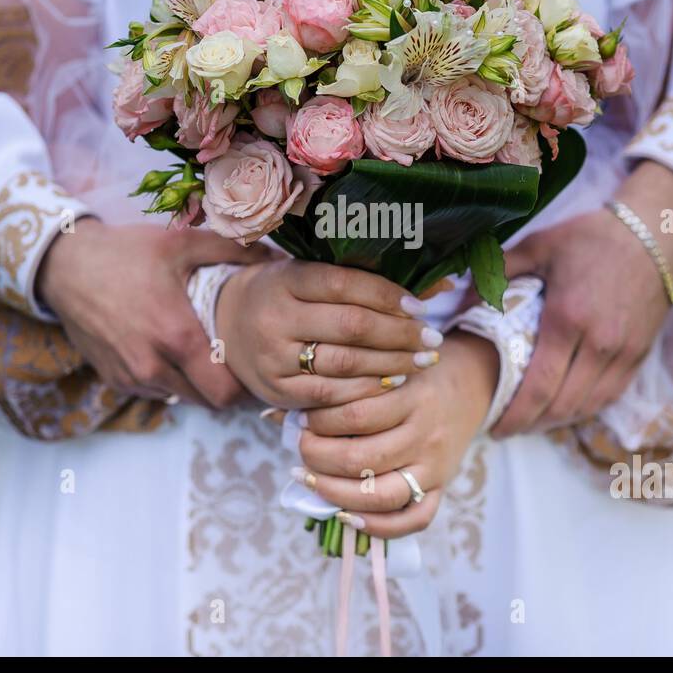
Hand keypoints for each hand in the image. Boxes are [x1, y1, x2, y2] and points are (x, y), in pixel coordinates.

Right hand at [36, 217, 274, 406]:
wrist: (64, 266)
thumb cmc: (126, 253)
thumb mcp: (181, 243)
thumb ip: (234, 251)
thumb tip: (277, 257)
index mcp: (175, 336)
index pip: (225, 391)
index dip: (248, 385)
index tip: (258, 365)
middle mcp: (153, 366)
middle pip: (209, 403)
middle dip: (229, 388)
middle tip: (240, 363)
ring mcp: (131, 377)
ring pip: (184, 398)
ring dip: (199, 384)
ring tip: (208, 355)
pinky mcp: (115, 380)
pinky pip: (157, 392)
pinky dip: (172, 380)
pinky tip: (175, 352)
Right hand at [214, 260, 443, 410]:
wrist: (230, 326)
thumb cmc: (288, 296)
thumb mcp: (315, 277)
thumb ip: (369, 280)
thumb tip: (442, 285)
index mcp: (285, 279)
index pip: (342, 283)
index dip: (387, 295)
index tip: (421, 308)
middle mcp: (274, 317)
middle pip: (349, 326)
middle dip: (399, 334)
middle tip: (433, 340)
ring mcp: (272, 357)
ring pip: (343, 363)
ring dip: (391, 364)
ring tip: (421, 361)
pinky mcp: (276, 390)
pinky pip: (329, 395)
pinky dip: (366, 390)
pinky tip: (392, 383)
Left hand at [293, 332, 496, 537]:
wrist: (469, 386)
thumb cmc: (412, 376)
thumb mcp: (382, 370)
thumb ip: (337, 388)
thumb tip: (271, 413)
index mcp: (412, 396)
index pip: (358, 415)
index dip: (319, 422)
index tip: (300, 420)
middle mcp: (425, 434)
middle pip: (362, 459)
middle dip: (318, 458)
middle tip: (300, 450)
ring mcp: (434, 467)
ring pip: (380, 495)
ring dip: (334, 492)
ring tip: (308, 480)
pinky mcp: (441, 490)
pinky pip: (413, 521)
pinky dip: (376, 527)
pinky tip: (344, 515)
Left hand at [491, 161, 672, 435]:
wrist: (653, 233)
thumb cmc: (590, 238)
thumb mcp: (538, 246)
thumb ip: (498, 274)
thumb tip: (461, 302)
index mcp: (567, 319)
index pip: (539, 386)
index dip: (516, 415)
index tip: (496, 428)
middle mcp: (598, 343)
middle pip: (562, 405)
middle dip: (531, 424)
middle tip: (507, 427)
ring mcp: (623, 352)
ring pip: (588, 406)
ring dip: (558, 421)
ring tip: (532, 421)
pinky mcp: (640, 354)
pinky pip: (611, 395)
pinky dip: (586, 409)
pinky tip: (566, 408)